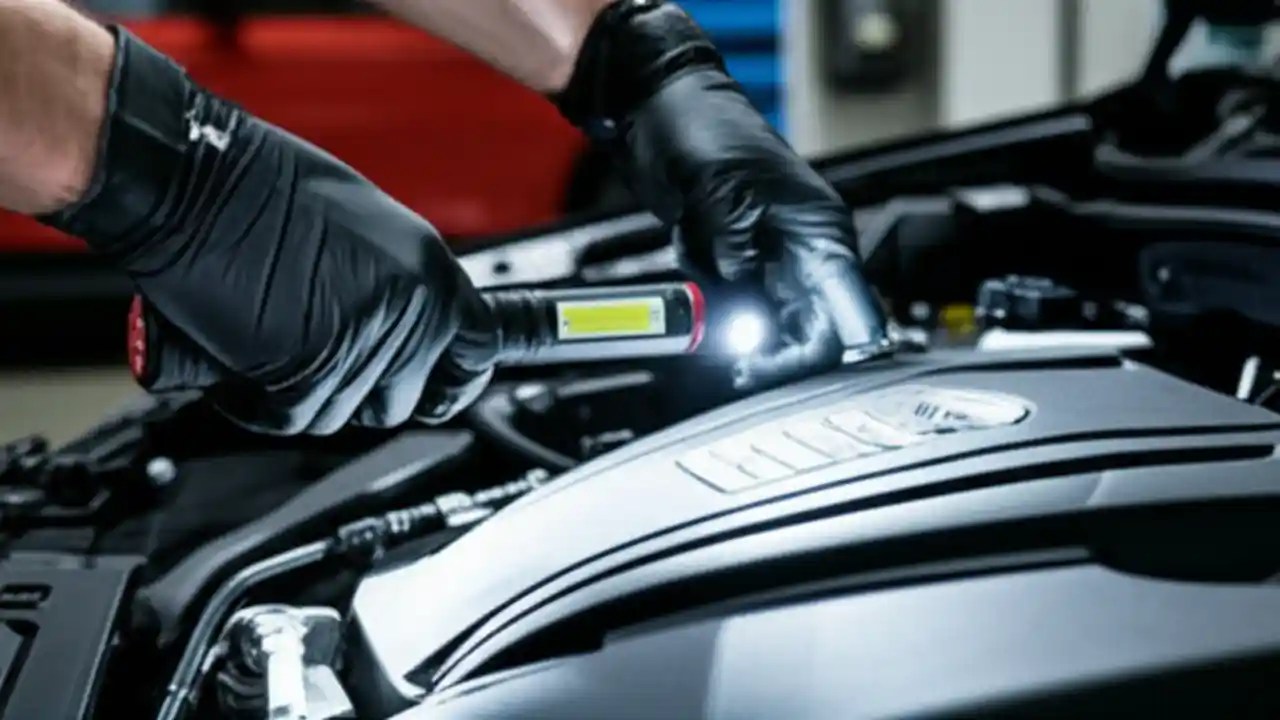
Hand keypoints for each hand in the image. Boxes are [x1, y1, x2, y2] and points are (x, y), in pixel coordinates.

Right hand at [45, 30, 497, 434]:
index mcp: (429, 268)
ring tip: (265, 342)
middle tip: (311, 359)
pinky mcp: (307, 370)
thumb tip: (399, 325)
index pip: (478, 349)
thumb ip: (392, 281)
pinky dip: (256, 404)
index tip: (440, 393)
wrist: (191, 179)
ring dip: (298, 395)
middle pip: (401, 400)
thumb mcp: (362, 226)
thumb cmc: (257, 186)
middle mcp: (409, 309)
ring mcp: (362, 342)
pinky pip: (291, 418)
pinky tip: (237, 364)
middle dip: (355, 393)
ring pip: (341, 415)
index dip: (456, 380)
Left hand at [555, 1, 889, 387]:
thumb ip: (740, 258)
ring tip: (702, 267)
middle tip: (738, 365)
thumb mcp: (723, 194)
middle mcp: (805, 248)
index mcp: (822, 230)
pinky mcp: (736, 258)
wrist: (657, 108)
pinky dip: (706, 287)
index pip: (848, 313)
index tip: (780, 371)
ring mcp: (771, 255)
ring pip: (765, 320)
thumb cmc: (702, 126)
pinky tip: (691, 242)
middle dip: (769, 348)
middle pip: (808, 329)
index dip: (819, 351)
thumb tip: (747, 314)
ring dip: (729, 311)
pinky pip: (729, 299)